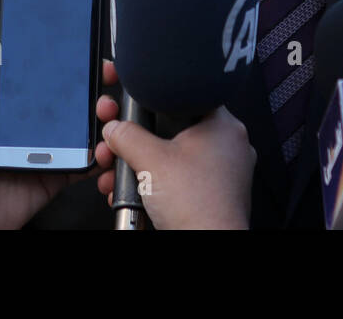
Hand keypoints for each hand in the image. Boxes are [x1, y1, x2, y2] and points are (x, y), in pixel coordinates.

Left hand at [0, 36, 118, 228]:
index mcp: (6, 103)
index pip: (40, 74)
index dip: (65, 60)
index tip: (85, 51)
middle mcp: (29, 122)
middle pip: (70, 96)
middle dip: (93, 85)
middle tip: (104, 80)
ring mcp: (45, 147)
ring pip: (84, 125)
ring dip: (102, 116)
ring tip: (106, 114)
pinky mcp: (56, 173)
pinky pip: (86, 161)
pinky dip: (100, 155)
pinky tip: (105, 149)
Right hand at [96, 105, 255, 229]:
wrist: (209, 244)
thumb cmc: (197, 204)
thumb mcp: (152, 161)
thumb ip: (128, 136)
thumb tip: (115, 127)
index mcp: (223, 124)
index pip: (184, 97)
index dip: (152, 102)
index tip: (132, 111)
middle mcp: (228, 143)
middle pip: (172, 130)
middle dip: (136, 143)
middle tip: (115, 148)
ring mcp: (223, 170)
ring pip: (173, 157)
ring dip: (140, 166)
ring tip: (117, 175)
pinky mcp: (213, 192)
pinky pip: (181, 178)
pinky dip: (157, 183)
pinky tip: (134, 193)